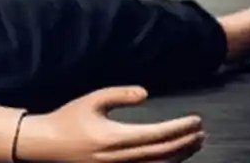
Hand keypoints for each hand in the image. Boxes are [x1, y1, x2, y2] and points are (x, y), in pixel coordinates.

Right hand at [15, 86, 204, 162]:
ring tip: (196, 144)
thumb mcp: (91, 100)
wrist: (48, 144)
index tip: (196, 120)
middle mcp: (119, 157)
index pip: (156, 135)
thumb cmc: (69, 119)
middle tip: (201, 131)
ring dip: (181, 155)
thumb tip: (146, 93)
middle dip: (185, 142)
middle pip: (162, 152)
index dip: (179, 128)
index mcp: (113, 137)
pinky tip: (176, 157)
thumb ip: (119, 94)